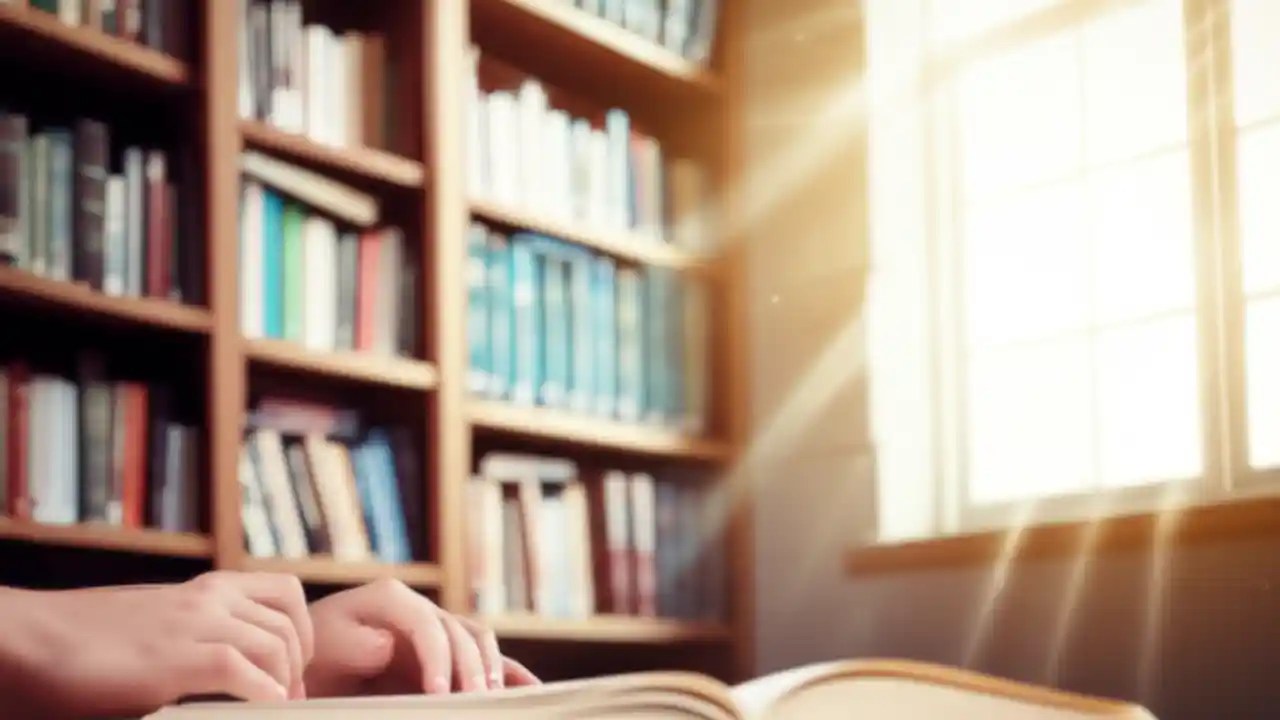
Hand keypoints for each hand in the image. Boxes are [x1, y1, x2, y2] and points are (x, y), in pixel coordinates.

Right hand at [0, 571, 313, 718]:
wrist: (32, 636)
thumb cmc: (87, 638)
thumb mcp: (159, 623)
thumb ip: (196, 631)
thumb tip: (229, 660)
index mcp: (206, 588)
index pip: (285, 592)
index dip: (302, 629)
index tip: (297, 665)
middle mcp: (208, 598)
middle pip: (288, 622)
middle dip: (300, 663)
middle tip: (293, 696)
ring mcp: (193, 624)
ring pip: (274, 644)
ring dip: (285, 681)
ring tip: (279, 706)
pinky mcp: (175, 657)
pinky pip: (240, 670)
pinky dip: (262, 692)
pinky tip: (264, 708)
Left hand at [304, 578, 538, 697]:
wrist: (305, 666)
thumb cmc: (310, 658)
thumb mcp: (321, 646)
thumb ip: (353, 642)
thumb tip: (389, 644)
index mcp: (391, 599)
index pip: (429, 625)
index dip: (439, 658)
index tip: (437, 693)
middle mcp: (420, 608)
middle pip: (461, 634)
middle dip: (471, 670)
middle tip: (473, 703)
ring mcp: (437, 628)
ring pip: (479, 642)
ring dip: (490, 671)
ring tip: (491, 700)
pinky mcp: (445, 654)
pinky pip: (482, 658)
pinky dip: (507, 672)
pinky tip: (530, 690)